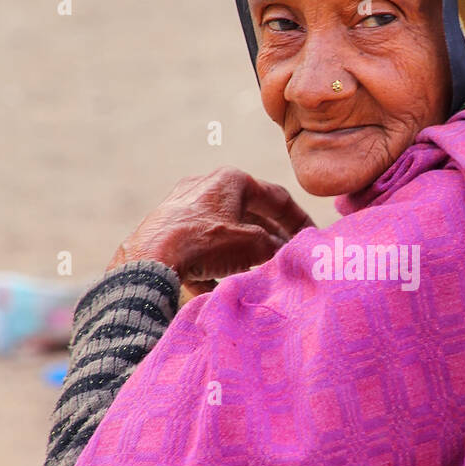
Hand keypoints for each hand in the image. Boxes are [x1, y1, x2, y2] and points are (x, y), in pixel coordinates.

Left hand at [106, 168, 314, 299]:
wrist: (151, 259)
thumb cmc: (206, 244)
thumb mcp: (253, 244)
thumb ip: (275, 246)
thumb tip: (284, 251)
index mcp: (231, 179)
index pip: (276, 197)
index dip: (299, 220)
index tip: (312, 237)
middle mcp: (205, 185)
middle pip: (249, 213)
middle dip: (271, 236)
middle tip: (287, 255)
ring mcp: (182, 206)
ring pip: (223, 230)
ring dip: (243, 251)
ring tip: (258, 271)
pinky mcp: (165, 229)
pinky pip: (199, 246)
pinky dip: (214, 264)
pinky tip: (220, 285)